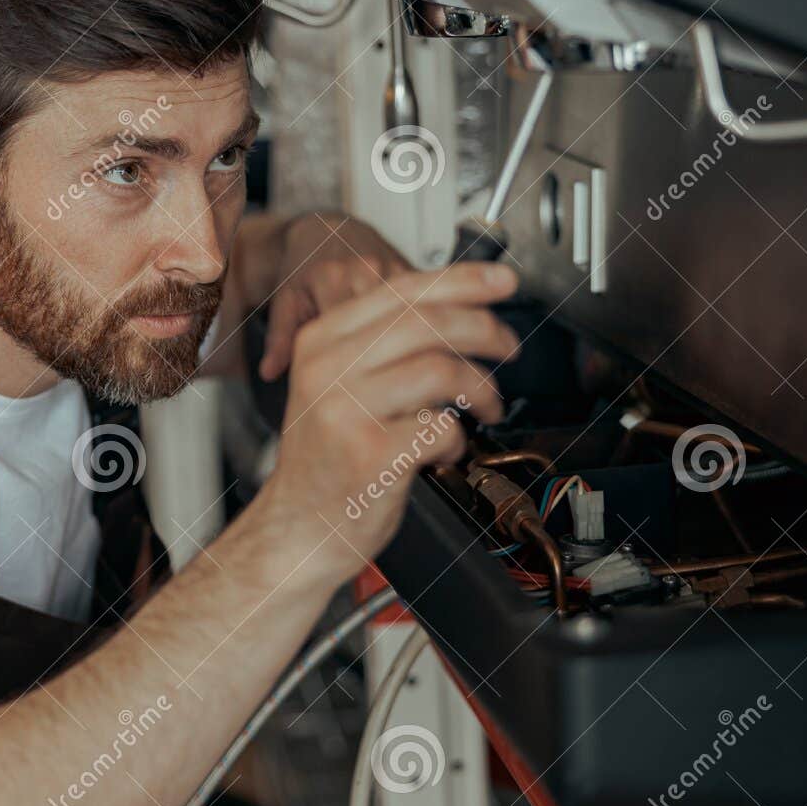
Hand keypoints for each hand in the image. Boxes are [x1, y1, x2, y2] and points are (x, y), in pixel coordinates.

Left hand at [257, 214, 409, 381]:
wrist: (325, 230)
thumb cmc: (304, 267)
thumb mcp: (286, 299)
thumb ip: (279, 338)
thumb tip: (269, 373)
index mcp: (331, 277)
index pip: (347, 331)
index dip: (350, 363)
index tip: (347, 388)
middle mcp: (366, 268)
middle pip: (382, 327)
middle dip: (380, 357)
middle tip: (376, 385)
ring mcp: (393, 266)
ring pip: (407, 316)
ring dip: (403, 343)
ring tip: (397, 370)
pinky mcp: (412, 269)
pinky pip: (421, 304)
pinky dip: (417, 326)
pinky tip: (414, 347)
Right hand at [258, 262, 521, 584]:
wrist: (297, 526)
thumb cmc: (330, 457)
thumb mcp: (338, 385)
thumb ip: (384, 344)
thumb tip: (460, 306)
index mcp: (320, 340)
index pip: (400, 289)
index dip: (462, 279)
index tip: (503, 280)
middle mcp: (327, 367)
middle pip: (426, 321)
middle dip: (485, 328)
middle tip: (509, 347)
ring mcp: (346, 411)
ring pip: (440, 369)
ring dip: (481, 388)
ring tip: (486, 407)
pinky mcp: (370, 455)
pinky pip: (441, 427)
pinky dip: (459, 438)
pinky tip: (447, 449)